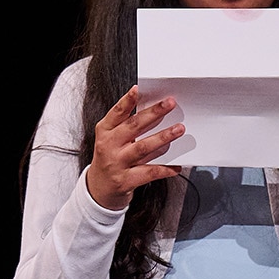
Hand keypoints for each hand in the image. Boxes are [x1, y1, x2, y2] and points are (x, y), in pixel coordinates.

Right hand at [86, 84, 184, 210]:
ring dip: (163, 137)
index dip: (126, 101)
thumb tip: (154, 110)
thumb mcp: (110, 139)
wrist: (99, 189)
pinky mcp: (126, 180)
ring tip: (178, 129)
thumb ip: (126, 126)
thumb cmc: (109, 159)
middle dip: (153, 113)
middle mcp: (109, 146)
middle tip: (169, 104)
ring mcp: (117, 163)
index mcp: (105, 132)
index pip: (116, 113)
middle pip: (133, 127)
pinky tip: (176, 166)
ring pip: (143, 148)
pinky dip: (165, 169)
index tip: (137, 89)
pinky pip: (149, 172)